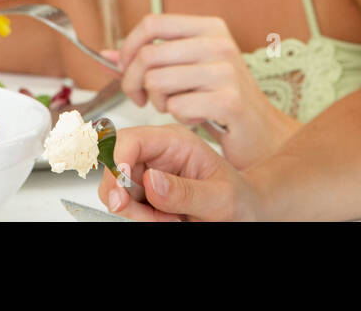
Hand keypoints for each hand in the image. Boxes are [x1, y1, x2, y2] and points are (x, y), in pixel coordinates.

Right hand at [96, 124, 259, 220]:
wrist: (246, 214)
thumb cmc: (239, 199)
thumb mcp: (219, 197)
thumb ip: (185, 191)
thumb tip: (150, 181)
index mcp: (176, 142)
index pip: (132, 139)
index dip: (117, 161)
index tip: (121, 191)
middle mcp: (158, 155)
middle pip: (115, 166)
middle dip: (122, 194)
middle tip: (146, 217)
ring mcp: (149, 174)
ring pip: (117, 190)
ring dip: (134, 211)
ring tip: (169, 219)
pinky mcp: (146, 195)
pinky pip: (128, 207)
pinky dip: (140, 219)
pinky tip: (165, 220)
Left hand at [108, 13, 298, 168]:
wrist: (261, 131)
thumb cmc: (221, 99)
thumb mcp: (187, 70)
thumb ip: (148, 60)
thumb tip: (107, 55)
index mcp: (209, 27)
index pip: (152, 24)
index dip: (129, 47)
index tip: (126, 69)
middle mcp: (219, 43)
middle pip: (148, 56)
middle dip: (133, 83)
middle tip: (142, 99)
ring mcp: (225, 71)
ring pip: (157, 82)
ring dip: (159, 103)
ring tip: (176, 106)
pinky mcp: (228, 100)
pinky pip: (177, 107)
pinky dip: (179, 118)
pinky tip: (196, 117)